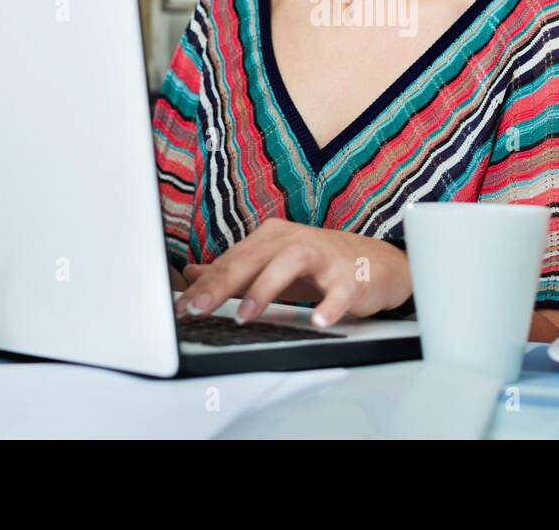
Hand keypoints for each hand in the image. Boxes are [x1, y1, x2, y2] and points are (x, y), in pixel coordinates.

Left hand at [174, 220, 411, 327]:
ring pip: (290, 263)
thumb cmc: (321, 265)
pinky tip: (318, 321)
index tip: (181, 307)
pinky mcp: (352, 276)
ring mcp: (325, 256)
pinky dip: (329, 306)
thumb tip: (193, 274)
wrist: (378, 263)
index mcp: (272, 237)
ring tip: (246, 316)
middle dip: (222, 283)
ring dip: (265, 288)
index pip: (232, 260)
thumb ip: (234, 270)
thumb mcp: (272, 264)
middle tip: (198, 308)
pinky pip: (340, 291)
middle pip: (253, 257)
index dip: (204, 283)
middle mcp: (295, 240)